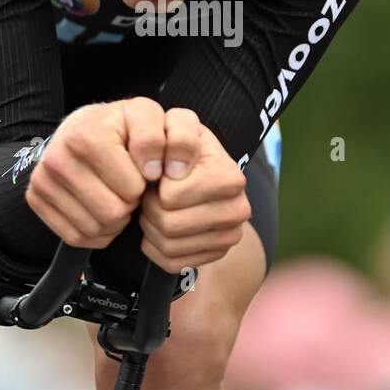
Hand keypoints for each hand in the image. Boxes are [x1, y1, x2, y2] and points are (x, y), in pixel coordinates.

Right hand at [25, 98, 165, 248]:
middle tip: (127, 184)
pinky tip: (100, 207)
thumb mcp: (149, 118)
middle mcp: (57, 159)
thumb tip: (157, 171)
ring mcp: (41, 181)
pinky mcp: (35, 200)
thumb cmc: (121, 126)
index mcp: (86, 137)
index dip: (143, 183)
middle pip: (112, 213)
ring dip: (114, 219)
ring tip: (114, 194)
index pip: (131, 189)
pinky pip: (76, 237)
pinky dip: (96, 231)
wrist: (82, 127)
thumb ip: (167, 138)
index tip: (140, 168)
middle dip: (128, 203)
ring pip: (94, 229)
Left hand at [139, 111, 250, 273]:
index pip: (171, 196)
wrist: (201, 173)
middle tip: (151, 195)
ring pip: (168, 246)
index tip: (159, 174)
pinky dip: (155, 247)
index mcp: (231, 178)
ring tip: (155, 208)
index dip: (154, 185)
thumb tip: (173, 171)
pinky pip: (170, 263)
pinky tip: (159, 228)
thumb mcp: (180, 126)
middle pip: (169, 224)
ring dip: (150, 228)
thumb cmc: (183, 148)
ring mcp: (230, 237)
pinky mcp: (216, 256)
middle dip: (150, 209)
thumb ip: (178, 134)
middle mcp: (239, 210)